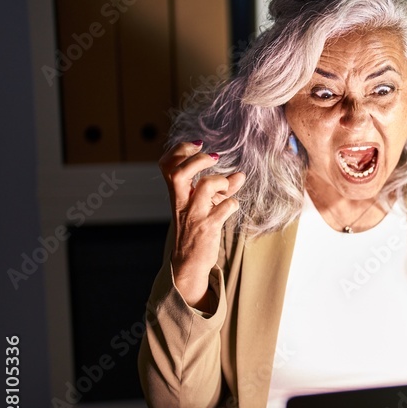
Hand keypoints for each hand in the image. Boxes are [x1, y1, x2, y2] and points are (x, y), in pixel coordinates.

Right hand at [159, 141, 245, 311]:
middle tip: (214, 159)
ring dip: (221, 182)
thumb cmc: (197, 230)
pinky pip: (224, 208)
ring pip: (205, 187)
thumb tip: (240, 174)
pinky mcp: (207, 228)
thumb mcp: (205, 206)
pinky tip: (230, 208)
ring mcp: (194, 215)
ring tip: (226, 189)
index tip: (198, 144)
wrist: (189, 263)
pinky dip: (232, 204)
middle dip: (199, 160)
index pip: (166, 165)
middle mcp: (181, 202)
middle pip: (178, 173)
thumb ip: (222, 189)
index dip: (180, 150)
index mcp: (177, 194)